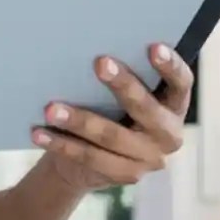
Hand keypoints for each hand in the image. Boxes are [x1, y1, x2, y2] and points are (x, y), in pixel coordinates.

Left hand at [32, 43, 193, 190]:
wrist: (91, 161)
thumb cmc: (106, 109)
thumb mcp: (118, 94)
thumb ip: (120, 75)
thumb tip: (90, 45)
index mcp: (174, 106)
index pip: (181, 84)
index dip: (171, 67)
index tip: (154, 47)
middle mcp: (168, 135)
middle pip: (147, 110)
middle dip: (123, 85)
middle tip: (100, 62)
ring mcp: (148, 158)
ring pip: (112, 137)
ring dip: (79, 120)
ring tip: (51, 108)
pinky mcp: (125, 175)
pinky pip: (89, 157)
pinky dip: (61, 143)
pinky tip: (39, 132)